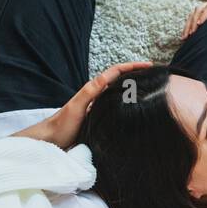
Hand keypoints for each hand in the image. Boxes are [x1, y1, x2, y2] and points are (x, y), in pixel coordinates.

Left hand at [19, 61, 151, 148]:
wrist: (51, 141)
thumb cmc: (61, 125)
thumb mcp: (76, 106)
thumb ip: (89, 92)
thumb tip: (106, 77)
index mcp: (94, 90)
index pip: (116, 72)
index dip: (132, 67)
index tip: (149, 66)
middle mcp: (98, 96)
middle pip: (121, 80)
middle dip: (137, 75)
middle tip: (155, 75)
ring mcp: (100, 107)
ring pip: (120, 94)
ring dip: (134, 89)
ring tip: (151, 90)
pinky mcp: (100, 119)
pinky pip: (118, 108)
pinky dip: (129, 105)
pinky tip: (136, 110)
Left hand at [182, 0, 206, 38]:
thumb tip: (203, 52)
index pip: (196, 18)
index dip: (188, 28)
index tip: (184, 40)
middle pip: (196, 13)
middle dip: (189, 25)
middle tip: (185, 37)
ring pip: (201, 9)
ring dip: (194, 20)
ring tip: (192, 32)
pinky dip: (204, 15)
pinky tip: (200, 24)